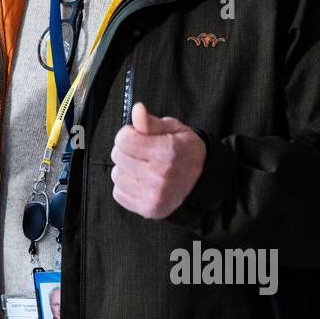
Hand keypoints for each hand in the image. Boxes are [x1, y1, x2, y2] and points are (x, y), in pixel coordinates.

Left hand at [110, 103, 205, 219]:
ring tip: (143, 167)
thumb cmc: (186, 151)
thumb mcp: (174, 129)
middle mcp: (160, 176)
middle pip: (118, 156)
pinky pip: (118, 193)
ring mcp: (153, 195)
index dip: (128, 134)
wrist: (203, 181)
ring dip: (125, 169)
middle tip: (143, 152)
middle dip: (127, 150)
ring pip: (116, 175)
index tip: (138, 136)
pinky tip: (141, 181)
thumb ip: (151, 122)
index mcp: (167, 152)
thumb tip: (137, 110)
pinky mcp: (148, 209)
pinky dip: (126, 185)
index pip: (123, 139)